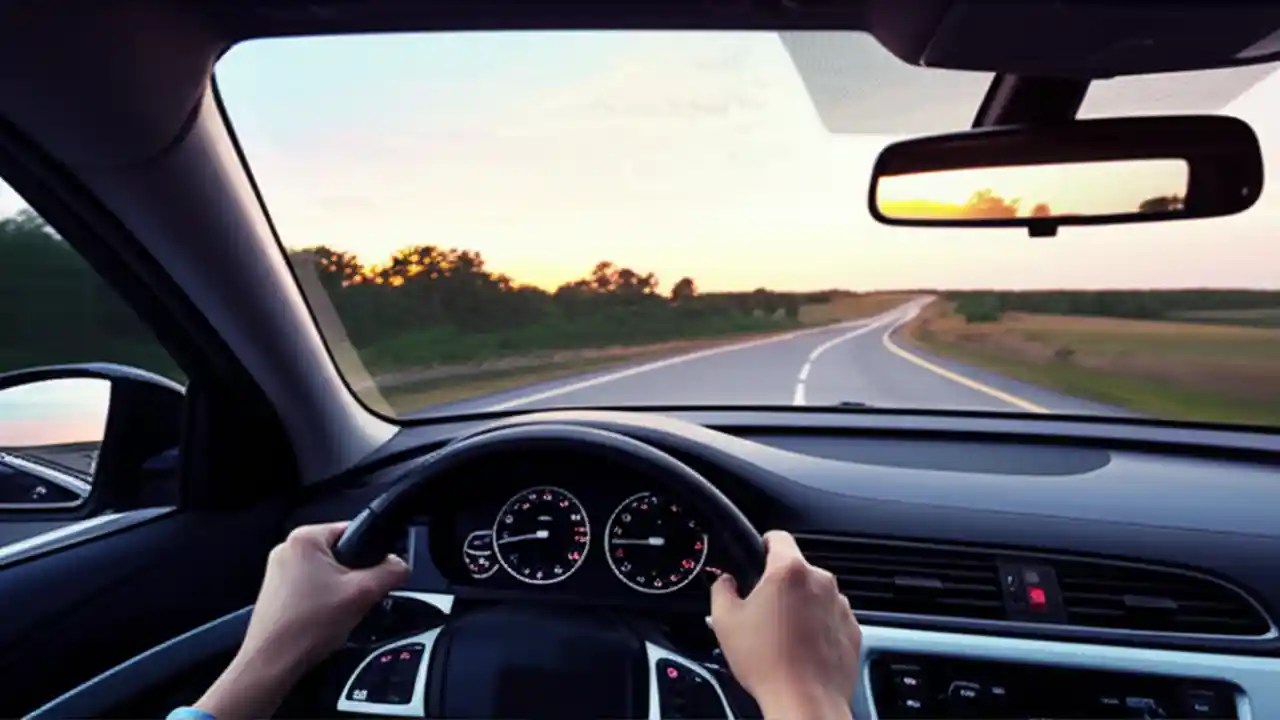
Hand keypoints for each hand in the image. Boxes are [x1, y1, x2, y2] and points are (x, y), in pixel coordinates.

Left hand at [195, 522, 409, 719]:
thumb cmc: (305, 627)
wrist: (273, 663)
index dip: (372, 553)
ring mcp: (278, 571)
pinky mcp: (277, 592)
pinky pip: (312, 588)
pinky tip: (323, 619)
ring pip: (327, 573)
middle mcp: (287, 549)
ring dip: (339, 591)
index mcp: (305, 538)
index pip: (353, 530)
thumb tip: (401, 566)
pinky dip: (323, 601)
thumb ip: (390, 572)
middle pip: (341, 554)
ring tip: (336, 612)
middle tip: (355, 598)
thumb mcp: (363, 594)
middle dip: (354, 576)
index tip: (375, 574)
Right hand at [710, 530, 860, 719]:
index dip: (763, 544)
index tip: (758, 555)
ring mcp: (840, 605)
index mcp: (789, 571)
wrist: (804, 700)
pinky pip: (830, 618)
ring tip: (781, 636)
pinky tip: (800, 648)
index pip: (778, 536)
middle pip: (796, 570)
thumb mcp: (726, 621)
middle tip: (761, 612)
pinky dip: (817, 627)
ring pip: (814, 595)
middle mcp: (821, 581)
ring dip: (800, 607)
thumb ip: (721, 589)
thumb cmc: (767, 662)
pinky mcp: (852, 629)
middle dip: (779, 586)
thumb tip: (724, 582)